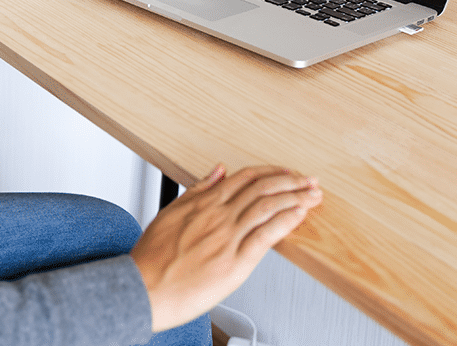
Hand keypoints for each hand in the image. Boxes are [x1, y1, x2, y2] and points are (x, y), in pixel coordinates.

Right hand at [130, 164, 321, 331]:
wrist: (144, 287)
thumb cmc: (152, 257)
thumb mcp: (171, 211)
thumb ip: (198, 189)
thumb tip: (219, 169)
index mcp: (204, 202)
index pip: (245, 178)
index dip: (271, 173)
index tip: (287, 174)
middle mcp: (218, 215)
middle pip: (262, 188)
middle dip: (291, 182)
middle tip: (309, 181)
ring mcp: (228, 237)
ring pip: (268, 207)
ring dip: (296, 197)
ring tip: (313, 195)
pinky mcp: (235, 261)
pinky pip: (267, 235)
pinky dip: (287, 221)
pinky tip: (300, 215)